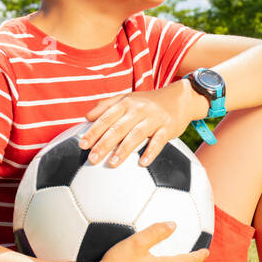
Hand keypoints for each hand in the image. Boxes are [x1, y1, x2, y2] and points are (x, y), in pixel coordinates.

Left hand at [78, 79, 203, 166]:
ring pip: (136, 135)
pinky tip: (142, 163)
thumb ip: (106, 105)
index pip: (106, 118)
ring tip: (112, 164)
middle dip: (104, 144)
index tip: (82, 145)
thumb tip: (87, 117)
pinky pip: (158, 141)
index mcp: (126, 102)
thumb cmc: (149, 101)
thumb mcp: (127, 97)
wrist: (179, 98)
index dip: (94, 131)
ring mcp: (154, 118)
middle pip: (118, 128)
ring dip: (123, 150)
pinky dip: (150, 152)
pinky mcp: (168, 127)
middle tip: (92, 159)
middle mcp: (139, 109)